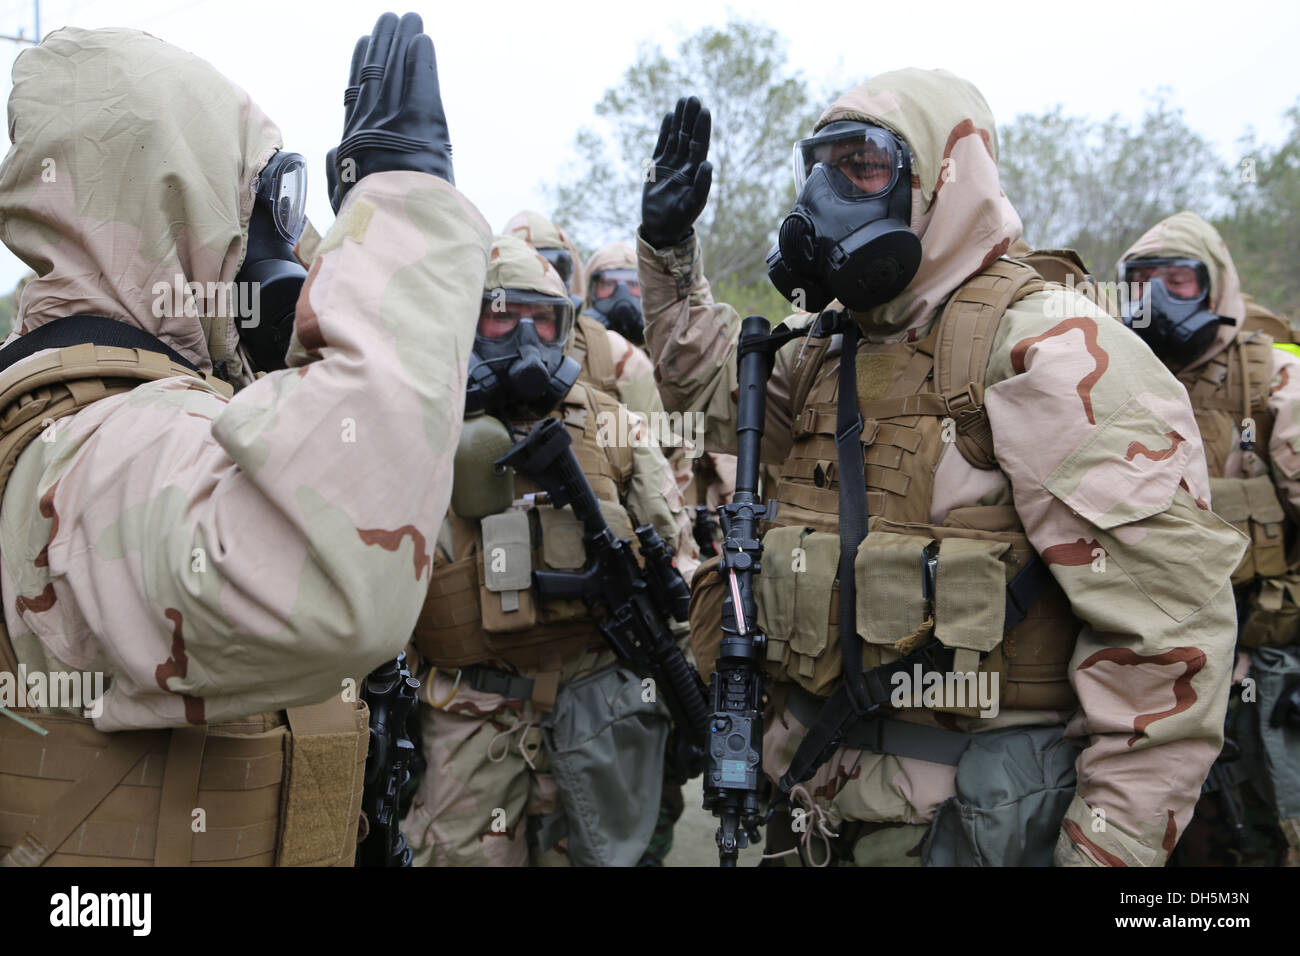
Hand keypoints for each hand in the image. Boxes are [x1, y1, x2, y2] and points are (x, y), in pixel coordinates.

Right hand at [326, 11, 452, 212]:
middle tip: (390, 20)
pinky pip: (420, 82)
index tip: (364, 43)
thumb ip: (339, 172)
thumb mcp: (344, 197)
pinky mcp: (420, 121)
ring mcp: (393, 119)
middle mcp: (369, 124)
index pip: (356, 93)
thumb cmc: (369, 222)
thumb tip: (335, 156)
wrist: (389, 226)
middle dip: (383, 44)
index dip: (360, 65)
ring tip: (408, 19)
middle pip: (375, 72)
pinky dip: (421, 60)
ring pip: (396, 69)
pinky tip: (423, 40)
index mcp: (353, 141)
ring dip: (402, 41)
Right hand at [641, 96, 711, 249]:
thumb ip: (702, 184)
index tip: (704, 110)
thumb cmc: (680, 218)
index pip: (699, 145)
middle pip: (688, 136)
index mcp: (696, 172)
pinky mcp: (658, 167)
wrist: (661, 227)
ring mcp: (671, 164)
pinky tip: (670, 116)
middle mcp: (685, 165)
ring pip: (676, 137)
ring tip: (683, 100)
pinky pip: (662, 144)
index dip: (702, 128)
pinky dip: (665, 131)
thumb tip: (708, 163)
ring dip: (680, 119)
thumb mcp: (694, 203)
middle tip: (693, 98)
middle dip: (691, 118)